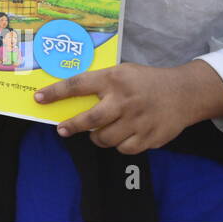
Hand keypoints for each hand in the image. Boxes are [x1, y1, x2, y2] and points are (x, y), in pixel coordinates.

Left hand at [35, 59, 222, 153]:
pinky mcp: (149, 137)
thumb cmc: (145, 81)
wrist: (184, 93)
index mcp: (114, 79)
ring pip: (104, 138)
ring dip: (97, 137)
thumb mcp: (122, 72)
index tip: (39, 99)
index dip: (55, 93)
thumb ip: (101, 84)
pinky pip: (124, 149)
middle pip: (89, 119)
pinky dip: (119, 145)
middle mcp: (124, 100)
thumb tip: (70, 98)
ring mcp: (137, 120)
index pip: (77, 85)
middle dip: (71, 126)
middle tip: (62, 129)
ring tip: (99, 131)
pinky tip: (122, 136)